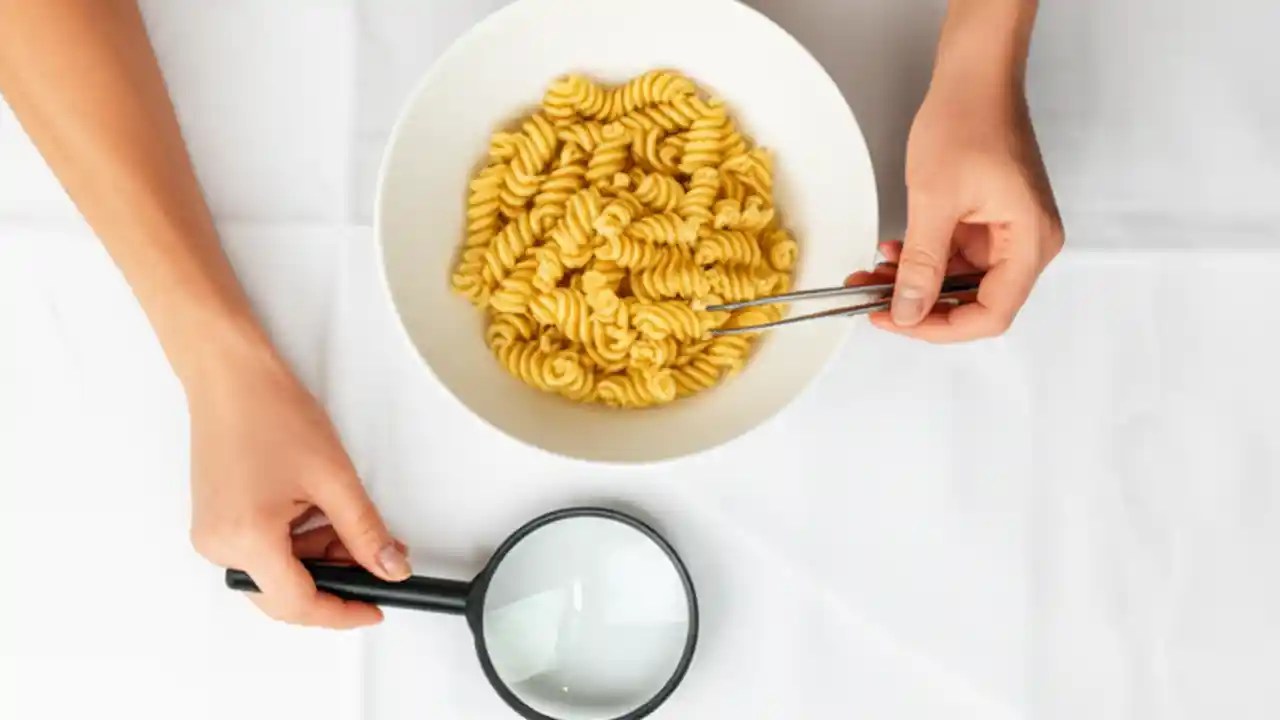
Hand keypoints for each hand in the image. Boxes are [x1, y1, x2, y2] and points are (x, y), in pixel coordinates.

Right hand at [187, 344, 408, 628]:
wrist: (231, 375)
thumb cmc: (270, 412)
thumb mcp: (334, 478)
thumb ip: (365, 532)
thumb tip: (389, 568)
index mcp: (245, 539)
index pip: (299, 603)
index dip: (342, 611)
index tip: (375, 606)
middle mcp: (219, 546)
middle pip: (286, 593)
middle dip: (336, 579)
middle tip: (377, 558)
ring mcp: (213, 535)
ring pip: (278, 571)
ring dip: (320, 557)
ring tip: (352, 525)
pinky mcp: (216, 522)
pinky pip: (263, 550)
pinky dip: (298, 542)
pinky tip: (321, 516)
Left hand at [850, 14, 1062, 342]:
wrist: (973, 77)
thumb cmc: (968, 122)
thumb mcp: (934, 201)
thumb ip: (921, 264)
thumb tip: (908, 311)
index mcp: (1030, 242)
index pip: (992, 314)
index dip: (941, 327)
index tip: (896, 321)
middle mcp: (1029, 243)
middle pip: (975, 302)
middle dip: (920, 304)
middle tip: (873, 303)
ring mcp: (1010, 232)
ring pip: (959, 280)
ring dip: (914, 282)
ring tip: (870, 274)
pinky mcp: (990, 221)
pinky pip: (954, 255)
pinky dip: (921, 258)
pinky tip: (890, 251)